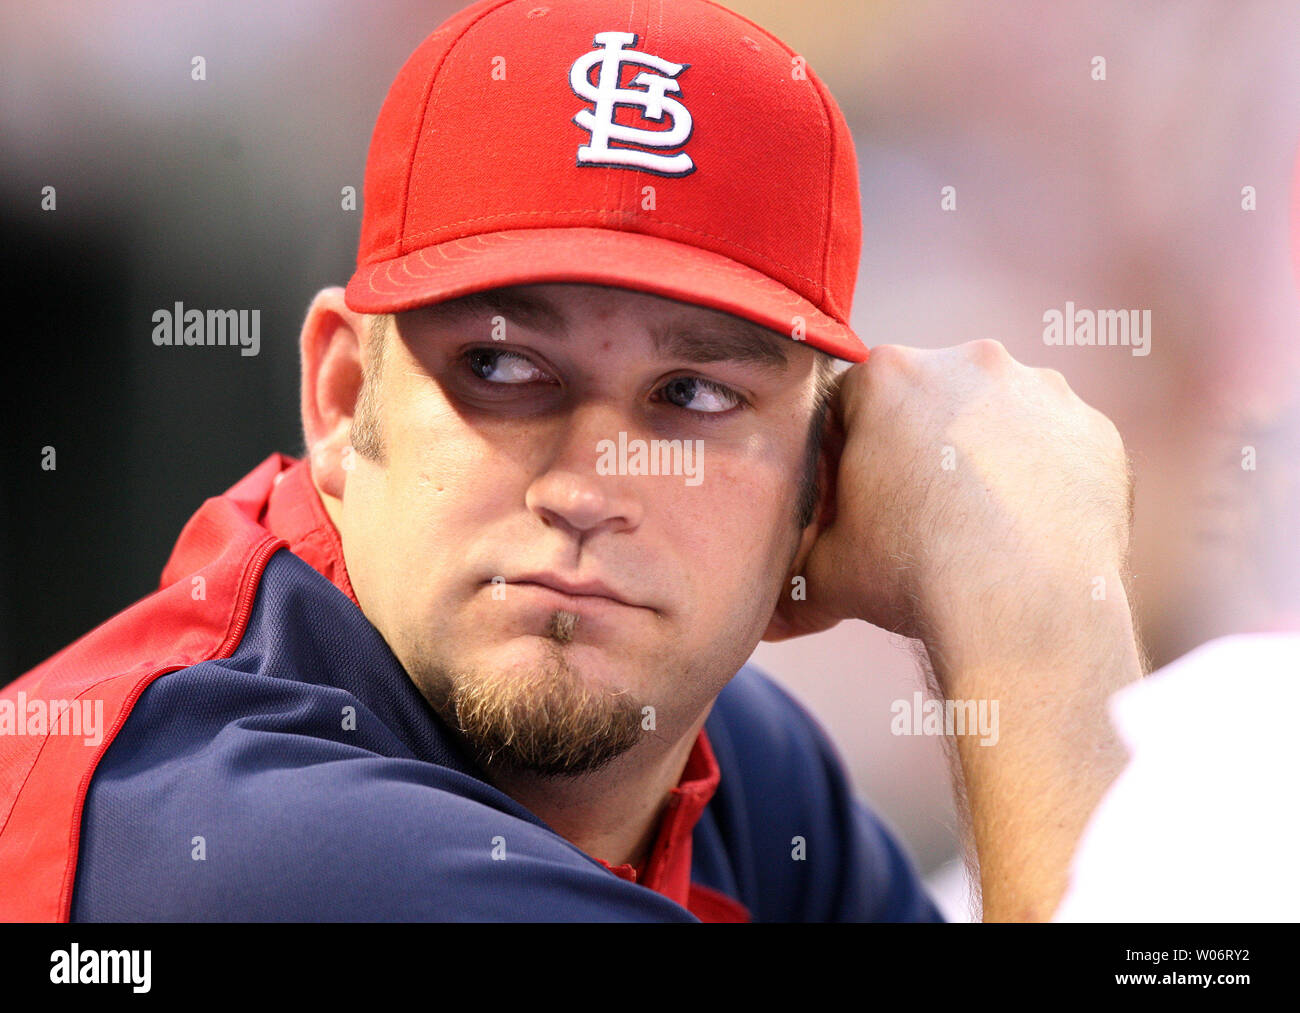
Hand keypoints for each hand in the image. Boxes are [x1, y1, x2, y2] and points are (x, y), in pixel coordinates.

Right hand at [767, 339, 1132, 658]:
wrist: (1024, 606)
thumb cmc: (915, 574)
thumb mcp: (829, 575)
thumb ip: (795, 577)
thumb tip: (765, 620)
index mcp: (889, 375)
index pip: (851, 401)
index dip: (848, 452)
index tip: (856, 498)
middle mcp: (969, 362)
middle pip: (929, 398)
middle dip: (920, 444)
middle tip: (916, 513)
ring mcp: (1040, 391)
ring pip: (999, 416)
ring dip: (986, 455)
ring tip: (978, 526)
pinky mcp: (1093, 430)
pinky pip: (1059, 446)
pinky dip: (1044, 478)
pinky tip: (1028, 532)